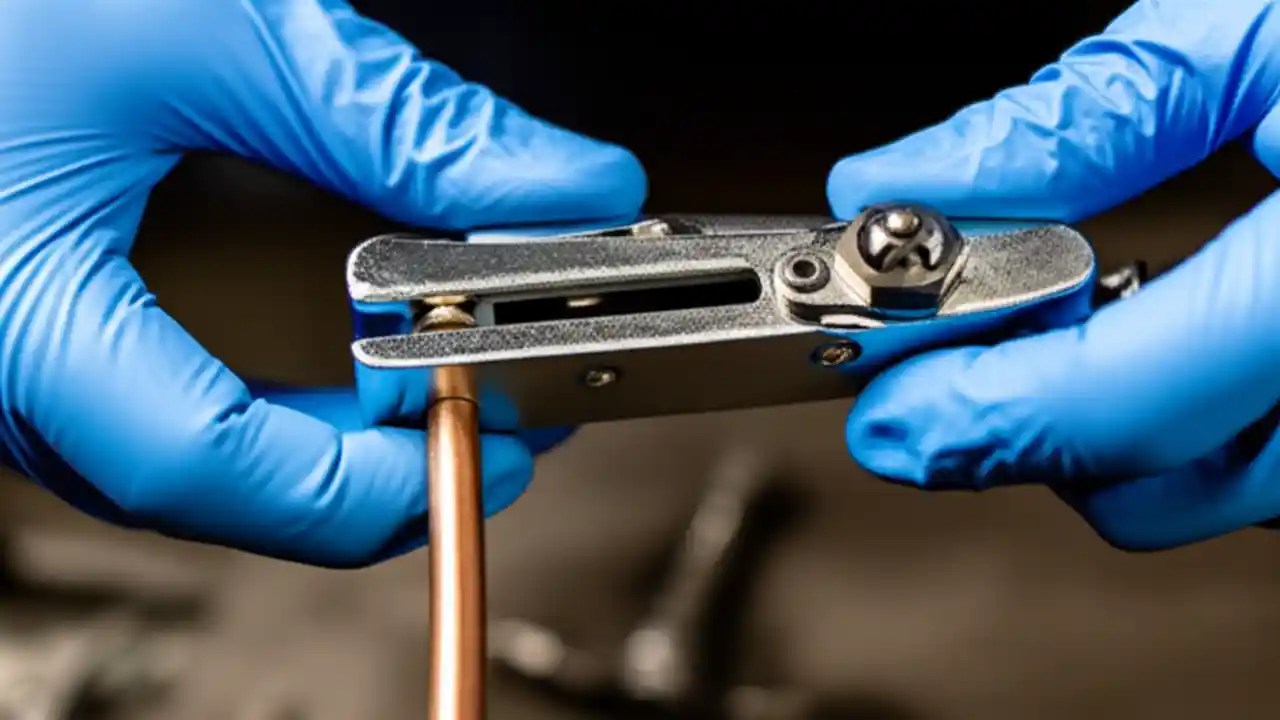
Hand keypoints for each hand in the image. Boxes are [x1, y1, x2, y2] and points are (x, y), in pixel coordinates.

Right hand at [0, 0, 644, 565]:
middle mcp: (1, 359)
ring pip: (188, 464)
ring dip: (330, 454)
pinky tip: (350, 382)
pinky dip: (273, 420)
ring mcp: (16, 357)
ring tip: (447, 401)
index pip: (198, 458)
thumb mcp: (211, 33)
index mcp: (18, 305)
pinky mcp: (36, 332)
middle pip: (208, 482)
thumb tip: (558, 186)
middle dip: (373, 475)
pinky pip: (161, 416)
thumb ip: (393, 122)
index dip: (366, 486)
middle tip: (497, 425)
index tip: (494, 456)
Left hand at [826, 0, 1279, 549]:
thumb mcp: (1259, 21)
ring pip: (1209, 497)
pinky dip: (1183, 422)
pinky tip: (1162, 335)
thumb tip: (911, 181)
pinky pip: (1266, 466)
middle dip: (1023, 436)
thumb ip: (1074, 120)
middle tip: (942, 367)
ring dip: (1102, 432)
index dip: (983, 418)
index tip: (886, 409)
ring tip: (1057, 328)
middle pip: (1154, 489)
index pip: (1130, 402)